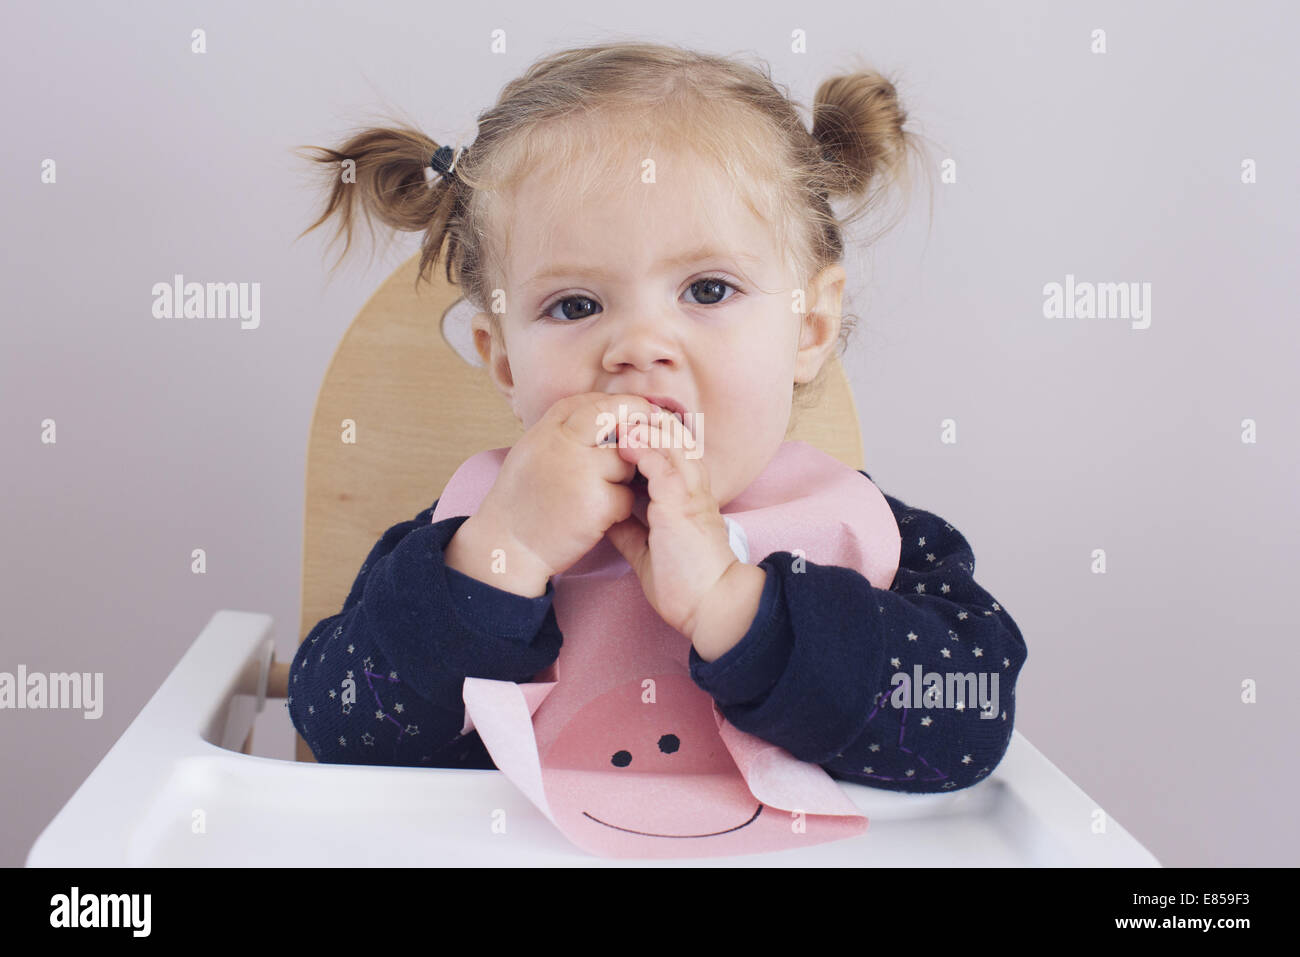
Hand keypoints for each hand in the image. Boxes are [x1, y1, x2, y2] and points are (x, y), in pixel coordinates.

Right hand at [464, 392, 663, 587]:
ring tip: (595, 494)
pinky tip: (596, 517)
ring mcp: (582, 471)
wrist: (506, 545)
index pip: (590, 403)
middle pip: (614, 417)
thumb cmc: (522, 501)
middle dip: (637, 418)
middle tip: (652, 427)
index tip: (636, 409)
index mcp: (547, 430)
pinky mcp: (598, 502)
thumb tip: (606, 413)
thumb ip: (563, 432)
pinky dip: (617, 508)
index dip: (618, 404)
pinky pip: (626, 496)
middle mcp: (564, 443)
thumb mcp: (532, 452)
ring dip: (622, 477)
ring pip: (626, 461)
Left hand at [604, 412, 747, 641]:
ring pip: (671, 442)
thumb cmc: (684, 582)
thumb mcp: (647, 549)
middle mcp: (692, 487)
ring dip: (643, 427)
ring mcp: (689, 492)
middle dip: (645, 421)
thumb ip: (631, 528)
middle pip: (673, 437)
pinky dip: (644, 448)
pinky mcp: (682, 502)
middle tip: (615, 411)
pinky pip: (664, 463)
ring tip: (617, 415)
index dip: (646, 435)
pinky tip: (624, 441)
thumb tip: (609, 515)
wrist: (709, 604)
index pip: (670, 452)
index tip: (616, 428)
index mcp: (687, 496)